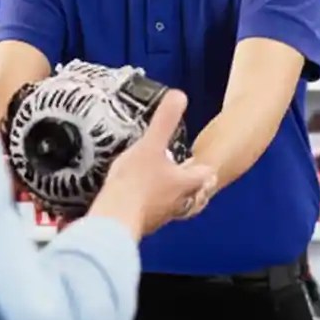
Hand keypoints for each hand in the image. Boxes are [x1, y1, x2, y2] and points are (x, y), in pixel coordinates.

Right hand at [88, 90, 216, 239]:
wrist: (114, 219)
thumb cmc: (136, 182)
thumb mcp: (150, 144)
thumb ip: (165, 121)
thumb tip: (179, 95)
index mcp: (185, 183)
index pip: (206, 175)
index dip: (205, 167)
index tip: (198, 160)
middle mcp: (178, 203)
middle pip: (193, 195)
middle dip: (190, 184)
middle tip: (182, 172)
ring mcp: (160, 216)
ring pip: (173, 206)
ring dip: (169, 195)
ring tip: (159, 183)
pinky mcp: (142, 224)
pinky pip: (151, 214)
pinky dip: (149, 205)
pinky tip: (135, 198)